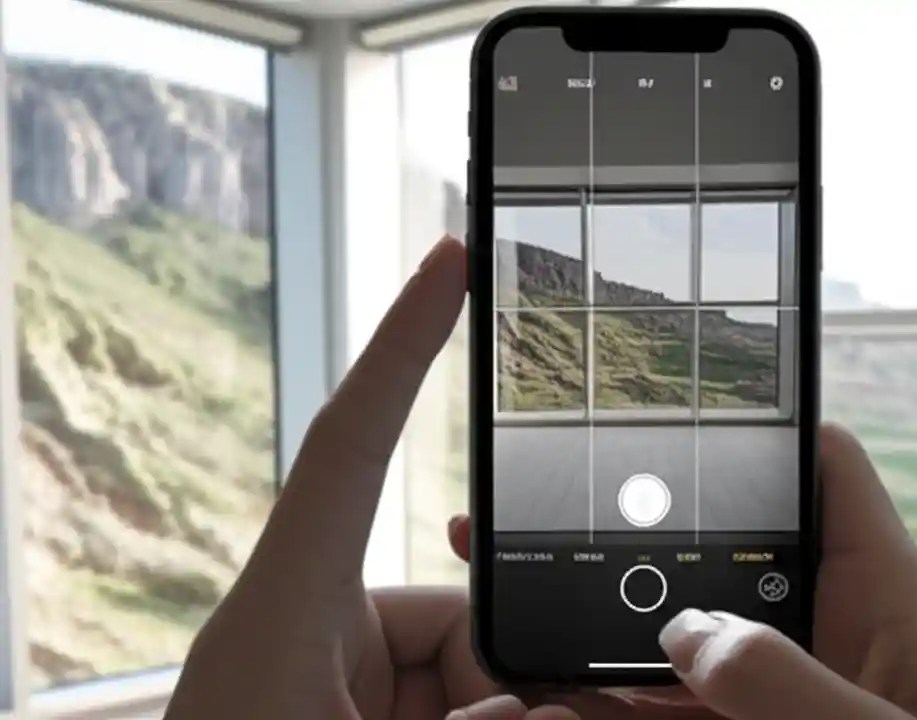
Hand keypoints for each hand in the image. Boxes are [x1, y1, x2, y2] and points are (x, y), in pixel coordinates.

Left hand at [165, 238, 576, 719]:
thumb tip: (544, 712)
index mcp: (283, 611)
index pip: (349, 444)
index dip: (400, 343)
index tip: (451, 259)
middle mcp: (317, 634)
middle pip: (465, 609)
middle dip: (529, 674)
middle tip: (599, 715)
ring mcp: (343, 683)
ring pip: (478, 675)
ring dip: (515, 719)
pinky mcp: (363, 718)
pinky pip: (457, 708)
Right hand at [448, 425, 916, 719]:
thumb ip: (792, 683)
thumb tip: (688, 636)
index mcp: (880, 590)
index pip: (822, 464)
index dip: (756, 422)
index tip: (666, 405)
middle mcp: (821, 628)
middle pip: (722, 547)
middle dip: (638, 533)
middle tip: (543, 518)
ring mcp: (779, 687)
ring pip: (679, 635)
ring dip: (604, 622)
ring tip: (515, 597)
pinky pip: (667, 705)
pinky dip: (607, 703)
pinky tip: (544, 693)